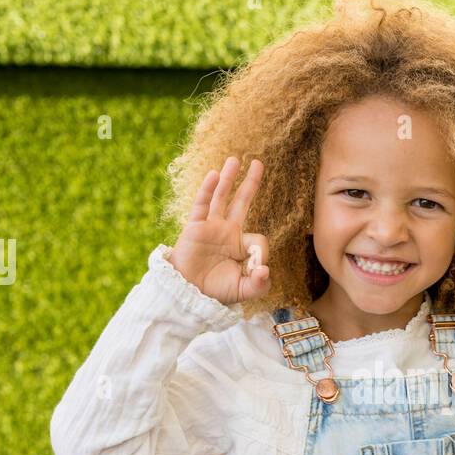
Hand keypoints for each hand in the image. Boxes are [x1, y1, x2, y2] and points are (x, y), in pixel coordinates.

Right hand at [167, 155, 270, 305]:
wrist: (189, 294)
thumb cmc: (217, 292)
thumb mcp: (244, 291)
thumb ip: (259, 284)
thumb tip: (265, 270)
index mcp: (241, 246)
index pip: (259, 238)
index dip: (260, 254)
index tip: (256, 269)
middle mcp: (227, 232)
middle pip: (242, 202)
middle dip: (251, 183)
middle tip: (259, 163)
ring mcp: (211, 227)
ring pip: (221, 197)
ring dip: (228, 178)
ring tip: (235, 160)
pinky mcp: (195, 227)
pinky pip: (202, 205)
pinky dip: (207, 190)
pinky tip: (213, 175)